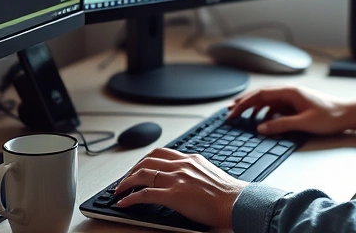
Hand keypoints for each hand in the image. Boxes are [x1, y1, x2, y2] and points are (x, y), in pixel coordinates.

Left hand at [114, 148, 245, 228]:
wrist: (237, 201)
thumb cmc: (228, 193)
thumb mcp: (209, 173)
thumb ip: (195, 171)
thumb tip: (186, 179)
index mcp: (191, 159)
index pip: (161, 153)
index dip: (145, 160)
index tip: (138, 168)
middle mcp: (181, 165)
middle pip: (148, 160)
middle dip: (132, 170)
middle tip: (125, 180)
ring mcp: (176, 179)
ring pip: (142, 174)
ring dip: (126, 183)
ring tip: (118, 191)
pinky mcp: (173, 195)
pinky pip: (144, 194)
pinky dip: (130, 198)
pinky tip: (124, 203)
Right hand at [227, 86, 355, 134]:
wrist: (347, 114)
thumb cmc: (330, 116)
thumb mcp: (304, 122)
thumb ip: (281, 125)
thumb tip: (261, 128)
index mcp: (290, 92)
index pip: (260, 94)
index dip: (244, 103)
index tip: (232, 111)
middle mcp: (289, 92)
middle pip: (261, 95)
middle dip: (244, 103)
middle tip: (229, 112)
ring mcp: (292, 97)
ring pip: (267, 100)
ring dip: (253, 107)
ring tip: (241, 115)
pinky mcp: (296, 104)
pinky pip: (276, 106)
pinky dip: (265, 112)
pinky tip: (262, 121)